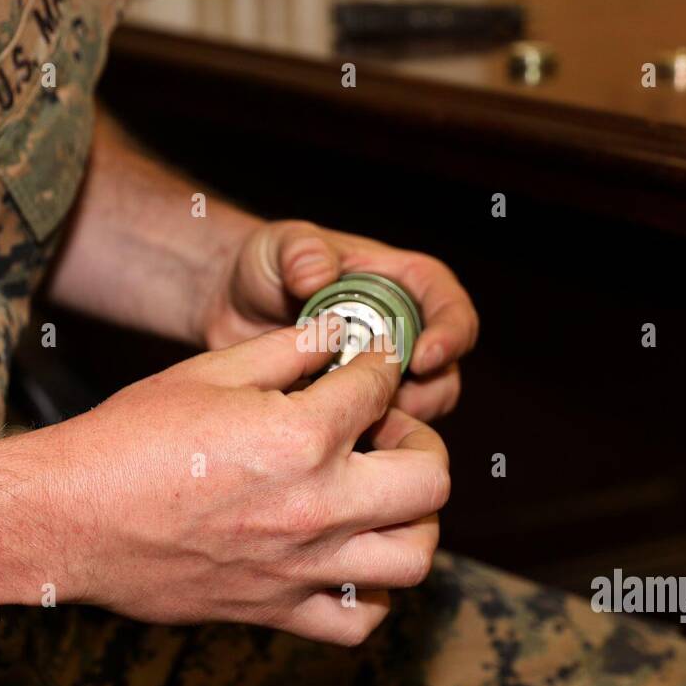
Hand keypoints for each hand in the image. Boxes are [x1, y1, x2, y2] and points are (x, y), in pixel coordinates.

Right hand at [49, 317, 449, 644]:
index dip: (380, 363)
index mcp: (301, 437)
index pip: (381, 387)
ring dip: (415, 519)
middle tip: (387, 431)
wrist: (69, 519)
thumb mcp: (209, 370)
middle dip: (421, 441)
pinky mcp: (276, 609)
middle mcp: (316, 507)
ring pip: (416, 556)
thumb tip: (337, 335)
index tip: (369, 363)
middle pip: (431, 479)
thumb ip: (287, 350)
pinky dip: (373, 592)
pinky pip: (359, 620)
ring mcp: (302, 566)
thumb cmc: (129, 439)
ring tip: (382, 496)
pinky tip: (351, 558)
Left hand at [202, 220, 477, 421]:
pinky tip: (330, 438)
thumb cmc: (269, 264)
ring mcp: (385, 373)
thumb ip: (301, 252)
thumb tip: (317, 275)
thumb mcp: (282, 246)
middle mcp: (406, 333)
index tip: (422, 358)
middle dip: (424, 393)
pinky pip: (381, 431)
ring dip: (394, 421)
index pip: (450, 309)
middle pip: (445, 371)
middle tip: (384, 405)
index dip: (449, 335)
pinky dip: (364, 439)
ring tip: (351, 422)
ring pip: (419, 409)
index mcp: (404, 285)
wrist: (235, 307)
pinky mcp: (361, 407)